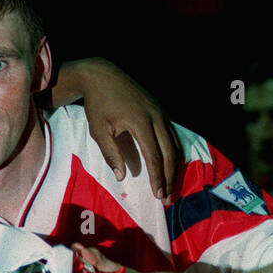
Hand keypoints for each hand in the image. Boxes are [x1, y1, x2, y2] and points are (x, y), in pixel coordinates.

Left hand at [62, 58, 179, 199]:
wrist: (103, 75)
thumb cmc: (98, 104)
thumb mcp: (99, 130)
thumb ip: (111, 154)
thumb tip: (121, 177)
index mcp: (141, 122)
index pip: (154, 156)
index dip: (157, 177)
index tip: (158, 195)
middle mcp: (157, 117)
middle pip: (170, 153)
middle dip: (169, 177)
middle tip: (167, 198)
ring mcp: (161, 112)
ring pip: (175, 144)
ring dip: (174, 167)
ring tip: (170, 187)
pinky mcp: (161, 111)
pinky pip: (172, 135)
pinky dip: (173, 153)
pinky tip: (170, 167)